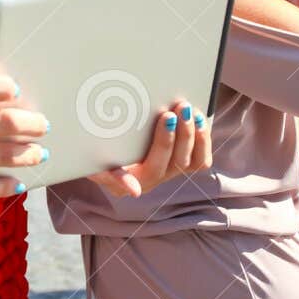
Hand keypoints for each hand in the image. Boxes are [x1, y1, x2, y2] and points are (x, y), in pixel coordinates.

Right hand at [90, 100, 209, 198]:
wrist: (100, 149)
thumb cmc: (94, 153)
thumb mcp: (94, 163)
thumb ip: (111, 175)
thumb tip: (135, 191)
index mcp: (132, 180)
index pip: (154, 168)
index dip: (164, 142)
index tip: (167, 117)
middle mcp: (153, 180)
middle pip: (177, 162)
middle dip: (182, 132)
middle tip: (180, 107)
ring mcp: (168, 172)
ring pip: (193, 162)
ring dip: (196, 136)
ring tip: (192, 112)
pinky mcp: (180, 163)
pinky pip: (200, 160)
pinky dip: (203, 140)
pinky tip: (198, 119)